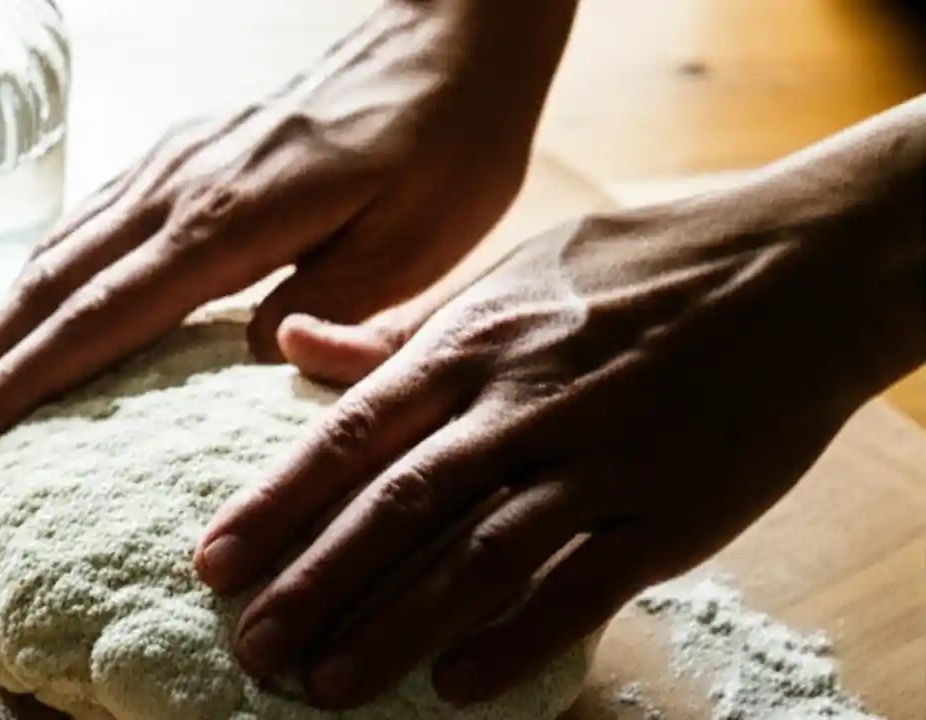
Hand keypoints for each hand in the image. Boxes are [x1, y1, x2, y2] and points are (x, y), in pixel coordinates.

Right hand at [0, 0, 573, 458]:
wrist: (448, 41)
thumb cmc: (445, 145)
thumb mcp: (417, 245)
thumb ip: (331, 310)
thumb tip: (248, 359)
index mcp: (230, 222)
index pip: (99, 317)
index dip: (25, 384)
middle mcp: (179, 186)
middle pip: (51, 285)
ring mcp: (175, 160)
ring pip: (58, 247)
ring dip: (2, 321)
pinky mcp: (186, 148)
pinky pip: (91, 215)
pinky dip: (46, 270)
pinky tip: (33, 301)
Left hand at [193, 191, 908, 707]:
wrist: (794, 267)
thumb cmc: (634, 269)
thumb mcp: (508, 277)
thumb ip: (399, 331)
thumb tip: (289, 340)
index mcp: (475, 342)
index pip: (353, 432)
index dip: (278, 502)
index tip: (214, 561)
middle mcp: (525, 402)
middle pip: (399, 504)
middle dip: (316, 580)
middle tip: (250, 645)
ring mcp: (600, 457)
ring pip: (479, 554)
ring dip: (396, 625)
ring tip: (325, 683)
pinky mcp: (672, 510)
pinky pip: (584, 584)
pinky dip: (518, 638)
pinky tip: (456, 685)